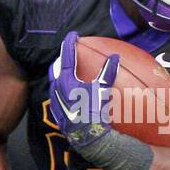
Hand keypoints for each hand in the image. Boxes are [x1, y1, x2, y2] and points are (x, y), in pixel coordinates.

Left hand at [49, 30, 119, 148]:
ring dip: (60, 73)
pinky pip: (56, 93)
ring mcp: (55, 99)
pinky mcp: (56, 110)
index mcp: (66, 79)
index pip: (67, 55)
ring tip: (68, 71)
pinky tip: (69, 92)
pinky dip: (61, 87)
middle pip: (56, 67)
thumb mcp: (103, 90)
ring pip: (54, 80)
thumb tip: (115, 57)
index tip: (74, 34)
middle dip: (62, 58)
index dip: (70, 43)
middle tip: (69, 53)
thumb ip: (108, 72)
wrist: (87, 135)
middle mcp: (57, 87)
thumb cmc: (95, 112)